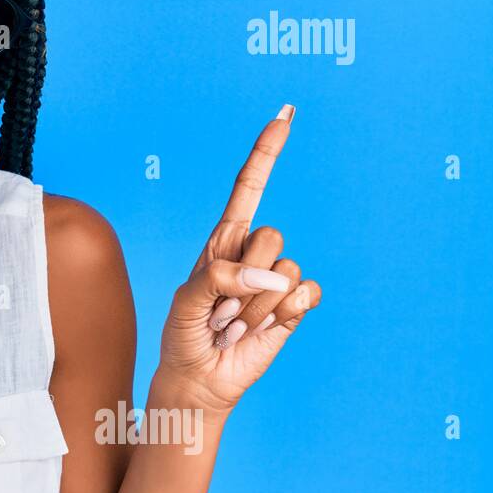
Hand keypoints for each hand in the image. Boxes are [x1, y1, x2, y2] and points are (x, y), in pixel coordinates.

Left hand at [157, 104, 321, 412]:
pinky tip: (263, 329)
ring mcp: (277, 279)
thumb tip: (269, 275)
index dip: (267, 151)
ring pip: (287, 270)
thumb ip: (220, 277)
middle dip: (245, 274)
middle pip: (271, 235)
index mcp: (223, 240)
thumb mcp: (187, 301)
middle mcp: (253, 253)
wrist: (200, 377)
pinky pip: (307, 294)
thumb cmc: (184, 333)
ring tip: (236, 322)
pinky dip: (285, 314)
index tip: (285, 115)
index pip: (249, 187)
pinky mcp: (294, 306)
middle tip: (222, 306)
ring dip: (257, 304)